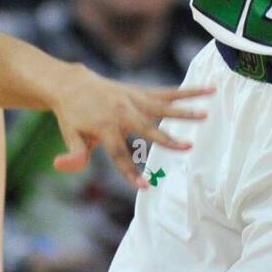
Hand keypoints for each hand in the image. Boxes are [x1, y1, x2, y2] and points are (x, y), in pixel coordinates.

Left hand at [50, 64, 211, 188]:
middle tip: (187, 147)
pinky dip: (188, 92)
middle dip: (167, 139)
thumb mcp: (69, 135)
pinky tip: (209, 90)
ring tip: (206, 115)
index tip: (145, 186)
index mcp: (104, 125)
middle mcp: (122, 110)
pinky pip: (167, 92)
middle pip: (147, 127)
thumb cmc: (72, 116)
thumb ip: (73, 153)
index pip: (119, 154)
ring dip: (184, 111)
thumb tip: (62, 166)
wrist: (72, 84)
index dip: (130, 171)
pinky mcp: (141, 92)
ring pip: (162, 106)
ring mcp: (134, 99)